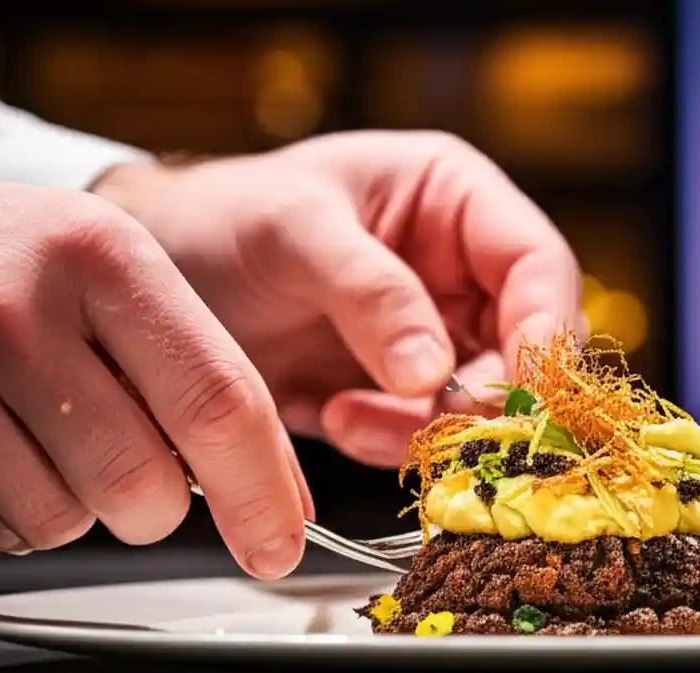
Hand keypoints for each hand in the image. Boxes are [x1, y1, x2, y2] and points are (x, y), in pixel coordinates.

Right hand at [0, 179, 309, 578]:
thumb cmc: (20, 263)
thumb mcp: (115, 275)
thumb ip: (200, 372)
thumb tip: (283, 497)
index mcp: (104, 257)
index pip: (214, 400)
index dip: (258, 492)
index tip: (277, 546)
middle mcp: (14, 303)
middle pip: (136, 480)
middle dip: (156, 509)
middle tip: (138, 477)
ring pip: (55, 518)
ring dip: (73, 508)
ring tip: (46, 441)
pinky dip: (0, 515)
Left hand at [94, 130, 582, 467]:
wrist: (157, 273)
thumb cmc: (223, 217)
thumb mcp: (293, 231)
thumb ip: (369, 291)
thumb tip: (433, 373)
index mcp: (456, 201)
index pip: (539, 266)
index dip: (543, 331)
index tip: (515, 391)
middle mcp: (460, 270)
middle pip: (525, 347)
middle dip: (482, 397)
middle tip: (433, 428)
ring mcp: (434, 334)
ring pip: (482, 402)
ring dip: (429, 429)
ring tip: (350, 419)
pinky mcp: (399, 391)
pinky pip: (430, 433)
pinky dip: (394, 444)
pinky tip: (335, 420)